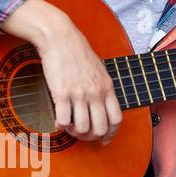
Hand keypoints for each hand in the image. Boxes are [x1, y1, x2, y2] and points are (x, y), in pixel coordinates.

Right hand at [2, 0, 121, 140]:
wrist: (60, 37)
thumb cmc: (77, 51)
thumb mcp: (99, 69)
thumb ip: (102, 87)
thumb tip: (101, 105)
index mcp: (107, 87)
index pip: (116, 119)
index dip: (111, 133)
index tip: (104, 139)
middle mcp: (95, 92)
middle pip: (100, 128)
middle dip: (90, 136)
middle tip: (82, 133)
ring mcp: (79, 94)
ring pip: (82, 128)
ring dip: (74, 132)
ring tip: (68, 126)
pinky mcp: (61, 93)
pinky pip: (64, 120)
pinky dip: (61, 126)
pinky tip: (58, 120)